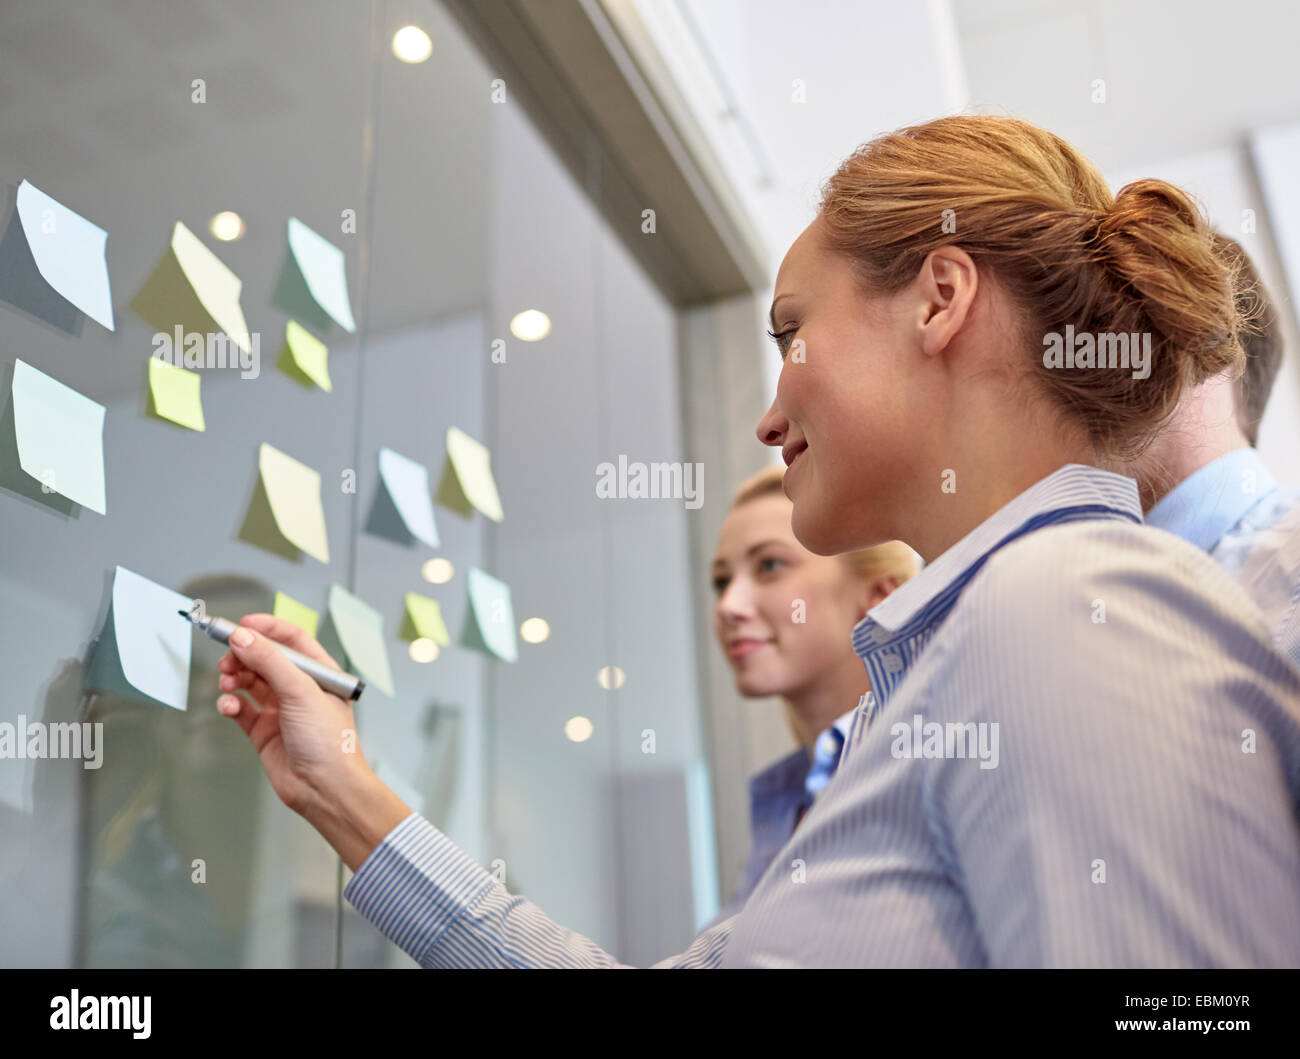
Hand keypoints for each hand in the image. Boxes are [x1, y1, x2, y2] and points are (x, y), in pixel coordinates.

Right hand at [216, 613, 365, 816]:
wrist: (325, 788)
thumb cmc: (330, 741)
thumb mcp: (300, 691)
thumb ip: (269, 661)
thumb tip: (243, 636)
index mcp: (319, 672)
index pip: (291, 639)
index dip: (266, 628)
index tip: (241, 624)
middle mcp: (299, 688)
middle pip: (264, 658)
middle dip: (243, 655)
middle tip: (227, 658)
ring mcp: (280, 709)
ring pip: (249, 682)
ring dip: (234, 677)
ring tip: (227, 682)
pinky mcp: (263, 730)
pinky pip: (240, 708)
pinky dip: (230, 703)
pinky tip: (228, 706)